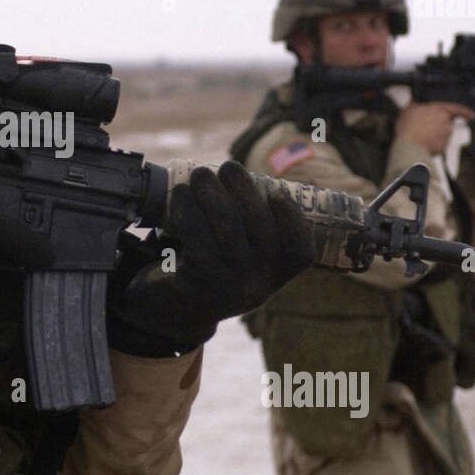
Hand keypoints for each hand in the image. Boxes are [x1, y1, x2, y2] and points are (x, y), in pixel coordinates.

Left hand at [106, 161, 315, 356]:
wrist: (174, 307)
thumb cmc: (216, 267)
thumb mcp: (245, 259)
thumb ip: (255, 227)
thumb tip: (247, 178)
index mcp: (276, 275)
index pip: (300, 252)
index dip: (293, 219)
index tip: (278, 192)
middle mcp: (257, 284)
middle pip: (259, 225)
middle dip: (242, 186)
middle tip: (227, 167)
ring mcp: (228, 283)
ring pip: (227, 224)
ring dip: (211, 190)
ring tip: (201, 174)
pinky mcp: (197, 279)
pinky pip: (196, 233)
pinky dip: (188, 206)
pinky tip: (181, 194)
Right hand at [394, 101, 474, 154]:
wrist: (409, 146)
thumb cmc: (409, 128)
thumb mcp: (408, 109)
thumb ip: (416, 104)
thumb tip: (416, 103)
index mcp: (440, 110)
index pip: (458, 109)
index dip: (466, 112)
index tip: (472, 115)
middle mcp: (446, 123)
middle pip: (447, 123)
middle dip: (438, 125)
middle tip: (425, 128)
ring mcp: (446, 136)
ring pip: (443, 134)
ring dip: (434, 135)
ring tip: (420, 136)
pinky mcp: (443, 147)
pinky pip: (440, 144)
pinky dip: (433, 144)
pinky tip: (423, 143)